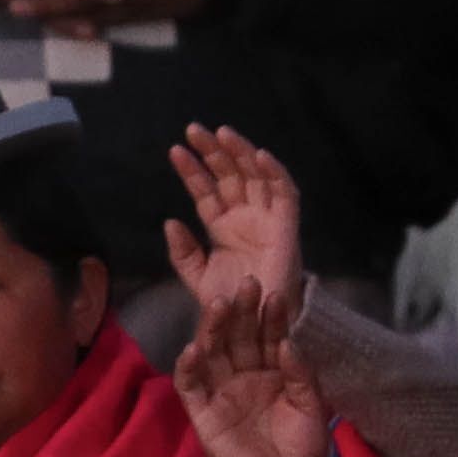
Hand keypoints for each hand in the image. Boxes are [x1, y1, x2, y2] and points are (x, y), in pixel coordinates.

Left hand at [160, 122, 303, 324]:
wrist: (257, 327)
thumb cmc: (230, 304)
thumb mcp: (197, 278)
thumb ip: (183, 252)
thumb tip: (170, 222)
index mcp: (222, 226)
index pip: (205, 190)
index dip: (192, 170)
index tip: (174, 151)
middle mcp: (244, 216)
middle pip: (228, 175)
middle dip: (213, 151)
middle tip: (193, 129)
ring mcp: (266, 219)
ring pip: (254, 176)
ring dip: (240, 152)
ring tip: (221, 133)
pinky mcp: (287, 227)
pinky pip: (285, 194)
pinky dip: (275, 173)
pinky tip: (259, 155)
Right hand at [173, 284, 328, 456]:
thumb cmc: (302, 447)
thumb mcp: (312, 406)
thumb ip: (300, 373)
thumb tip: (286, 341)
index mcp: (271, 370)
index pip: (268, 336)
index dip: (271, 317)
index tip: (276, 294)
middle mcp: (243, 374)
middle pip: (238, 337)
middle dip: (241, 312)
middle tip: (246, 284)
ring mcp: (221, 391)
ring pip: (212, 353)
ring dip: (213, 328)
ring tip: (218, 305)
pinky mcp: (202, 413)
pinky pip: (191, 386)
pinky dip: (188, 368)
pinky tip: (191, 349)